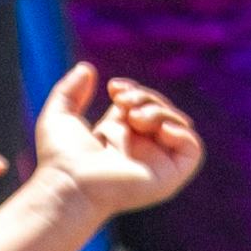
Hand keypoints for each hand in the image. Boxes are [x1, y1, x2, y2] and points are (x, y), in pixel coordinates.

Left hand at [31, 64, 201, 234]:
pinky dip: (183, 133)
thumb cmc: (60, 158)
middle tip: (124, 102)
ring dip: (160, 110)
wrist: (70, 183)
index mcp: (118, 137)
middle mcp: (139, 150)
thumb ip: (69, 91)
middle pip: (160, 110)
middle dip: (146, 97)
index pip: (141, 105)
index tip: (114, 89)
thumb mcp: (58, 116)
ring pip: (176, 125)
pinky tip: (160, 128)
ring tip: (135, 116)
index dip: (134, 91)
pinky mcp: (168, 177)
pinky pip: (192, 150)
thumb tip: (86, 68)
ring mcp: (154, 163)